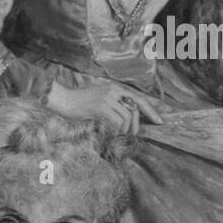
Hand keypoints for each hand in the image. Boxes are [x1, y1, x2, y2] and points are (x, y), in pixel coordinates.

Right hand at [47, 80, 162, 133]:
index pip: (139, 99)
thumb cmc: (80, 102)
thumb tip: (129, 119)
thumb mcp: (100, 99)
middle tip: (132, 134)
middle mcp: (114, 91)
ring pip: (127, 117)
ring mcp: (108, 98)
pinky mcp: (101, 106)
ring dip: (124, 129)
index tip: (159, 121)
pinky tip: (110, 132)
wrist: (63, 99)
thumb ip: (114, 105)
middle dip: (137, 124)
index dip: (151, 111)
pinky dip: (116, 129)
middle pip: (136, 108)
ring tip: (118, 133)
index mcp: (115, 88)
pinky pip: (116, 121)